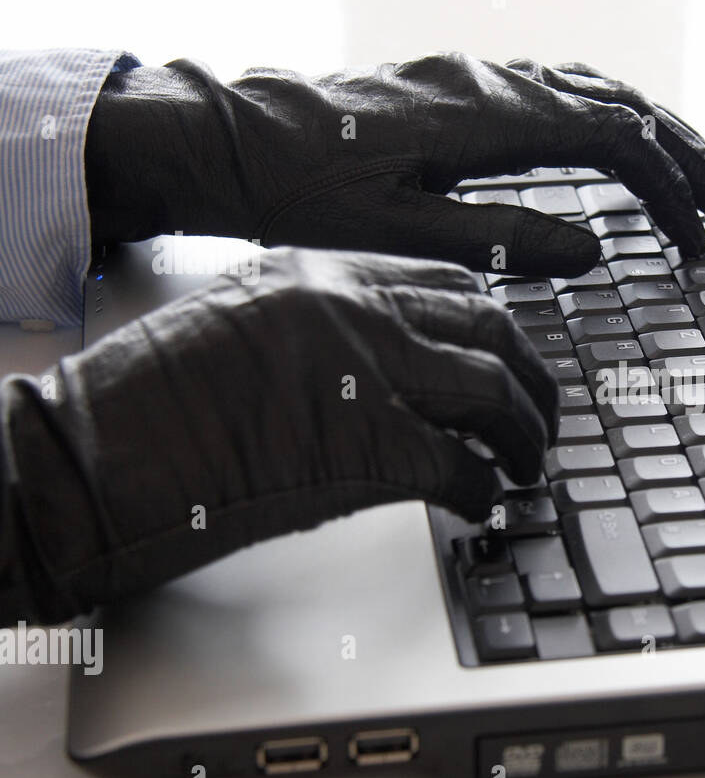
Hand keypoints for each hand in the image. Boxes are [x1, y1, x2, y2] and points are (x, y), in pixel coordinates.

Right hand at [0, 248, 550, 624]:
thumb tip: (390, 366)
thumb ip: (319, 328)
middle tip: (541, 415)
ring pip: (491, 391)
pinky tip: (481, 506)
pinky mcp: (364, 447)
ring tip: (527, 466)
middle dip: (531, 376)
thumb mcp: (238, 322)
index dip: (496, 327)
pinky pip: (459, 466)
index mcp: (321, 272)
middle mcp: (353, 309)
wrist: (91, 458)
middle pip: (489, 330)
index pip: (446, 285)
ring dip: (524, 435)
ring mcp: (364, 372)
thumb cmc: (144, 402)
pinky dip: (482, 492)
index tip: (512, 357)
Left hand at [85, 53, 704, 275]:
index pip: (616, 141)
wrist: (231, 143)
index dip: (671, 189)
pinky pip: (559, 89)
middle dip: (686, 158)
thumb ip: (506, 240)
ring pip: (595, 90)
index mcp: (489, 119)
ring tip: (695, 179)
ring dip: (655, 134)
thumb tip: (595, 248)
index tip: (700, 240)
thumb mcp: (405, 233)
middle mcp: (494, 85)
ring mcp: (479, 79)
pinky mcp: (462, 88)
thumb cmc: (301, 195)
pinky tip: (619, 144)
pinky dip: (610, 118)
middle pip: (622, 105)